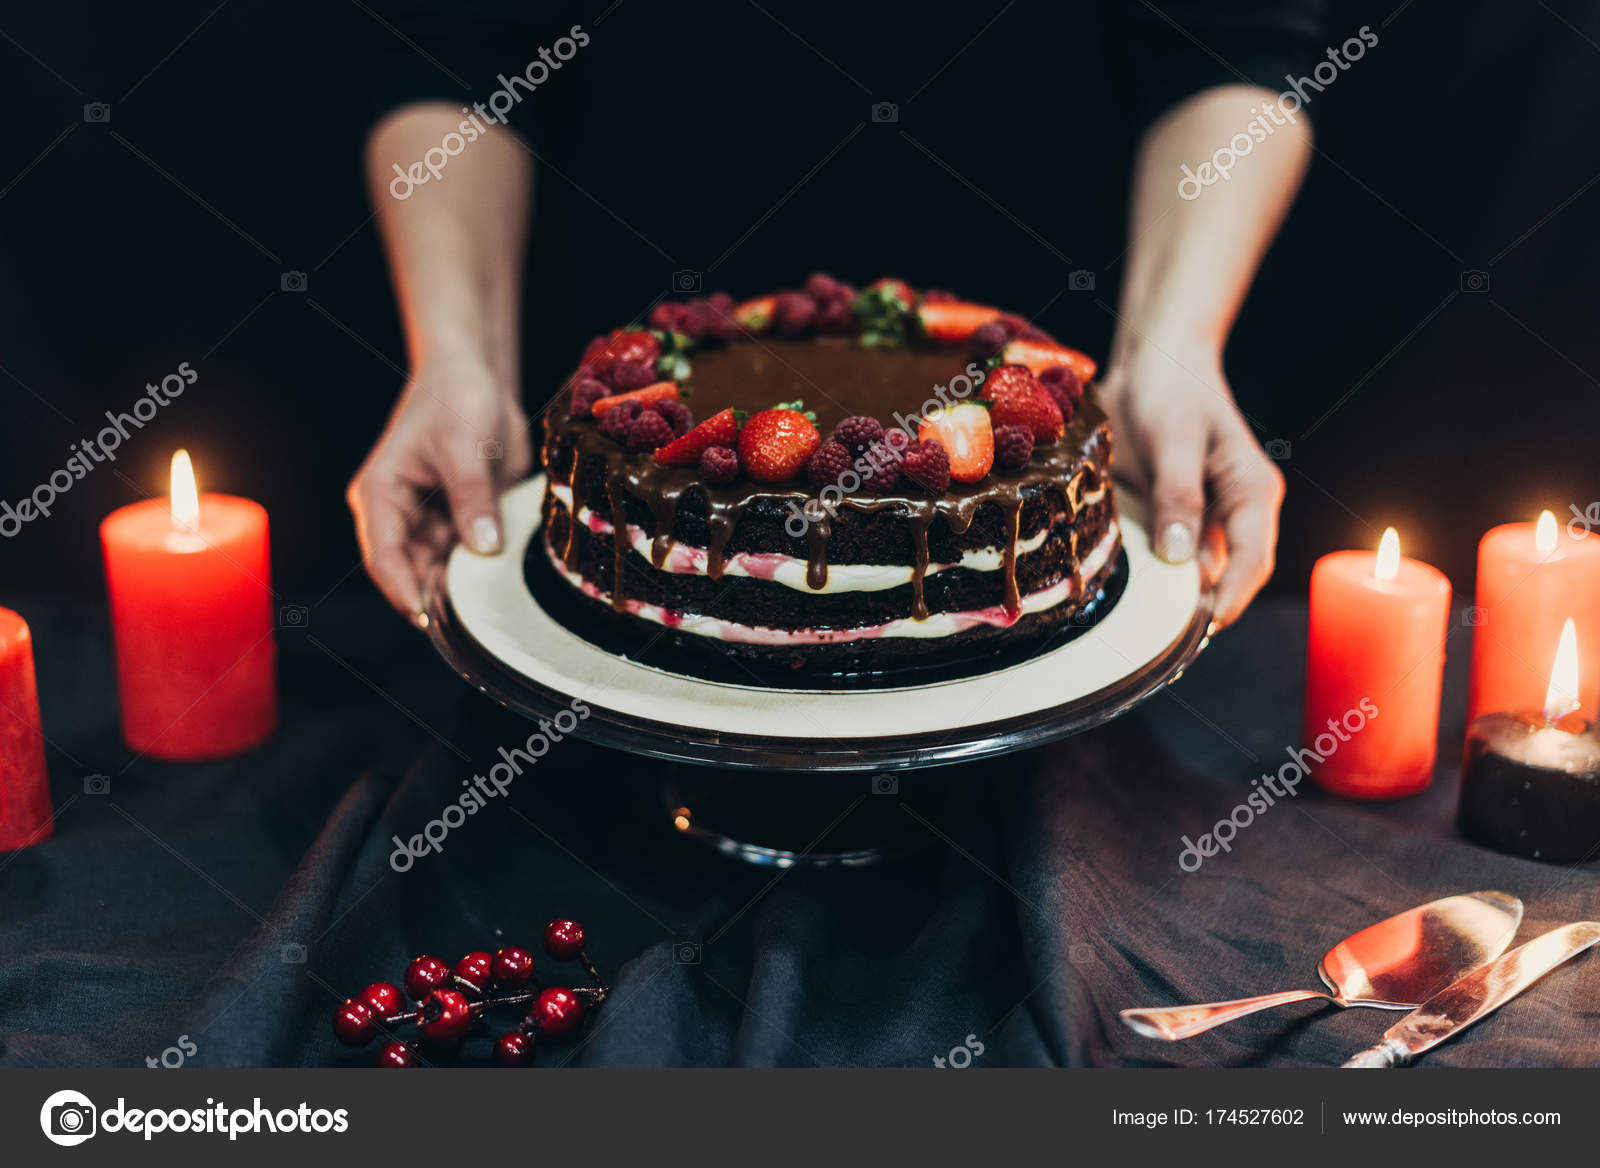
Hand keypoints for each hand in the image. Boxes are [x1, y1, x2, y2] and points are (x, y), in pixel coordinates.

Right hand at [347, 350, 531, 618]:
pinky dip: (480, 572)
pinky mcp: (458, 520)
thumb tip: (484, 548)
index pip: (384, 555)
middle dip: (437, 598)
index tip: (429, 617)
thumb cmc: (457, 397)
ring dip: (461, 589)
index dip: (404, 590)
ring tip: (491, 611)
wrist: (477, 375)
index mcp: (381, 495)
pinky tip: (501, 587)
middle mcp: (399, 514)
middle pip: (411, 571)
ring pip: (439, 570)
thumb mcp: (465, 446)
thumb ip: (473, 499)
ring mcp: (429, 520)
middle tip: (472, 624)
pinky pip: (466, 557)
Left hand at [1098, 341, 1284, 628]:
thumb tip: (1181, 556)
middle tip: (1169, 649)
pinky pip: (1174, 558)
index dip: (1232, 595)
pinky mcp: (1179, 518)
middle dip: (1207, 611)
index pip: (1253, 556)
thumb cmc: (1171, 389)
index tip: (1207, 627)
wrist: (1154, 362)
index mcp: (1253, 491)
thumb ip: (1178, 495)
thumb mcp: (1173, 438)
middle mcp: (1237, 512)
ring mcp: (1209, 518)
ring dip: (1180, 602)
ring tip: (1147, 639)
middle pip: (1232, 575)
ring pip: (1203, 573)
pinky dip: (1159, 581)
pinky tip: (1131, 601)